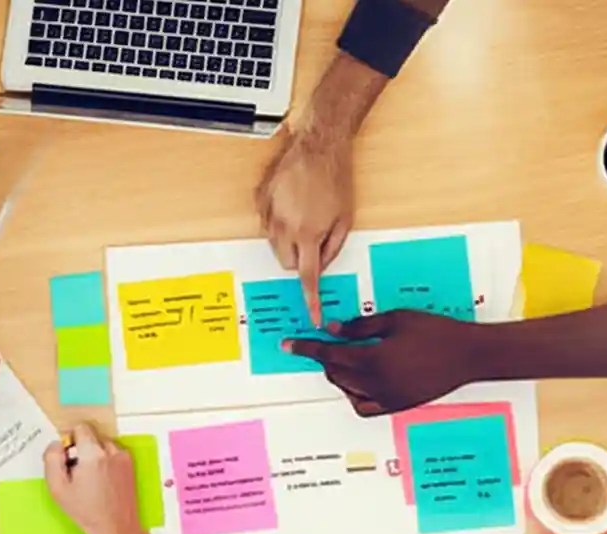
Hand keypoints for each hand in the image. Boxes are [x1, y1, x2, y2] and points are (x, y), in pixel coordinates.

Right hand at [44, 423, 149, 533]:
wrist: (116, 527)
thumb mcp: (58, 488)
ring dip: (95, 455)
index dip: (71, 440)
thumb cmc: (85, 510)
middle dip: (82, 449)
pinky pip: (114, 454)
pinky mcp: (131, 465)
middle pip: (92, 436)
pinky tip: (103, 481)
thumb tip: (58, 443)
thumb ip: (52, 459)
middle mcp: (111, 451)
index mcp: (92, 454)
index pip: (81, 427)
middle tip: (78, 473)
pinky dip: (107, 461)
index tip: (69, 457)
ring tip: (92, 480)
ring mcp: (123, 457)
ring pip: (103, 445)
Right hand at [256, 127, 353, 324]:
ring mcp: (269, 213)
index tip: (313, 315)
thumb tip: (321, 267)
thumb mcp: (345, 219)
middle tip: (315, 240)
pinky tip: (293, 205)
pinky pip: (267, 224)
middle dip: (301, 260)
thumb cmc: (335, 178)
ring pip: (275, 245)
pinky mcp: (260, 201)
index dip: (310, 300)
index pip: (307, 277)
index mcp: (307, 234)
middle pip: (287, 263)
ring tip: (305, 215)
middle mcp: (284, 227)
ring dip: (289, 241)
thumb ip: (332, 248)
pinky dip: (279, 223)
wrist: (319, 146)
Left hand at [283, 311, 480, 415]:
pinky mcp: (398, 405)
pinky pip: (364, 406)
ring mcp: (387, 399)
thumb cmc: (435, 331)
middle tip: (331, 341)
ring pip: (348, 389)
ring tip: (349, 356)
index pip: (328, 355)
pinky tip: (360, 380)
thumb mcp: (395, 319)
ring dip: (340, 373)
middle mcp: (377, 384)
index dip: (305, 348)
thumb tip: (332, 329)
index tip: (288, 344)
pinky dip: (355, 394)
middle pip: (335, 373)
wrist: (468, 354)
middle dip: (327, 357)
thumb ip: (360, 326)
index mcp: (373, 360)